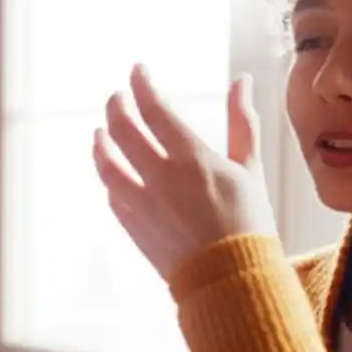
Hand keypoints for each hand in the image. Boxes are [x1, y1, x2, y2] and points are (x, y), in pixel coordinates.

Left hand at [92, 65, 277, 279]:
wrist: (230, 279)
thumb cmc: (249, 223)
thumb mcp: (251, 168)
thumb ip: (242, 122)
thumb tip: (241, 81)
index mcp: (192, 157)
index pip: (155, 108)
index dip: (142, 84)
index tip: (138, 71)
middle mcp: (160, 176)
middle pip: (123, 129)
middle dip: (116, 106)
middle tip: (116, 96)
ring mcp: (142, 203)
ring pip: (107, 162)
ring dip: (101, 142)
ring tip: (101, 131)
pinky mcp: (133, 227)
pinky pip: (112, 195)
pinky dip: (109, 178)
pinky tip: (112, 171)